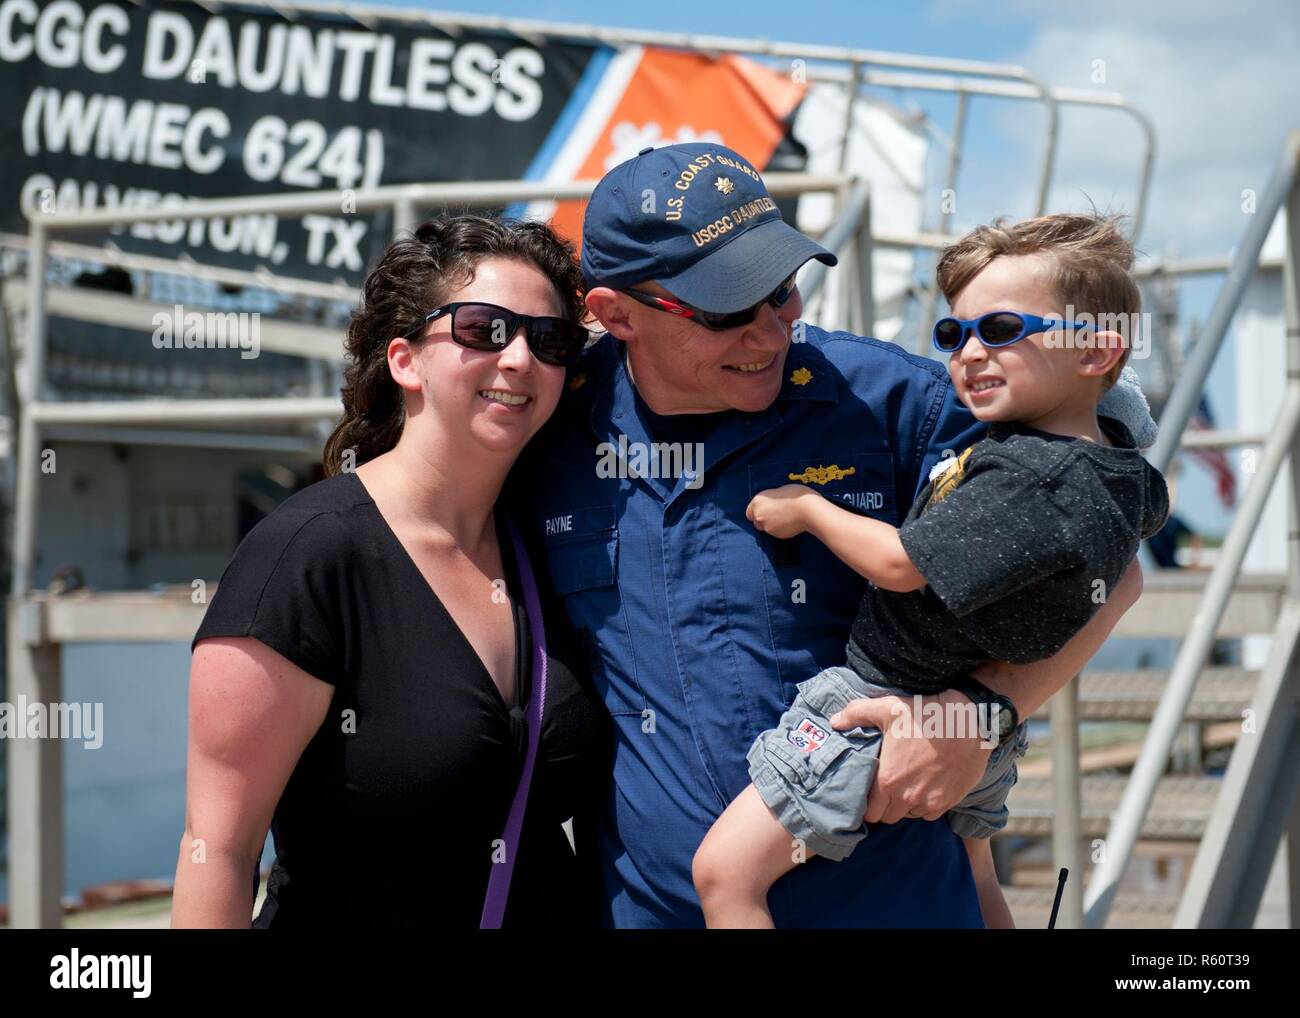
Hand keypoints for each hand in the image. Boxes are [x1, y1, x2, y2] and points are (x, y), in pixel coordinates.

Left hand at [746, 484, 818, 538]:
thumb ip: (770, 499)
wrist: (809, 509)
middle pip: (756, 521)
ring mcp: (767, 526)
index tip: (766, 510)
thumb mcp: (780, 490)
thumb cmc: (797, 495)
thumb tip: (770, 504)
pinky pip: (775, 533)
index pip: (749, 512)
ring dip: (772, 524)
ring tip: (786, 517)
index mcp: (758, 500)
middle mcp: (758, 515)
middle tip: (777, 514)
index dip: (758, 511)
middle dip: (764, 519)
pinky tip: (790, 522)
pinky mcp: (776, 535)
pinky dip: (780, 529)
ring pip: (766, 528)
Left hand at [829, 689, 993, 823]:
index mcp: (888, 781)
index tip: (870, 793)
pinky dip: (925, 805)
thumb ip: (855, 714)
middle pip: (888, 817)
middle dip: (885, 806)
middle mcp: (907, 797)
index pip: (869, 813)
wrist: (968, 719)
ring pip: (909, 815)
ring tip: (906, 785)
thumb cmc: (925, 713)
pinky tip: (925, 786)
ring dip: (905, 805)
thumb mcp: (887, 707)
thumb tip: (834, 722)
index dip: (867, 805)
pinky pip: (930, 813)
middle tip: (887, 788)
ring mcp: (930, 802)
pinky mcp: (949, 801)